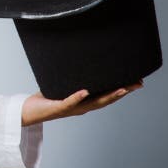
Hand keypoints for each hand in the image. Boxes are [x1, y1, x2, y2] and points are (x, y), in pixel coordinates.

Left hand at [21, 80, 144, 125]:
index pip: (107, 95)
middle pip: (106, 100)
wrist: (29, 111)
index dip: (123, 89)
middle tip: (138, 84)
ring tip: (122, 88)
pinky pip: (69, 102)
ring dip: (108, 96)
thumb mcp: (63, 84)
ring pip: (93, 103)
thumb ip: (73, 75)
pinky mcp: (58, 108)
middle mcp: (82, 107)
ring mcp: (71, 108)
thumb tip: (81, 57)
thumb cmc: (46, 97)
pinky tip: (86, 90)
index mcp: (85, 102)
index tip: (137, 81)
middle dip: (123, 92)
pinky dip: (78, 96)